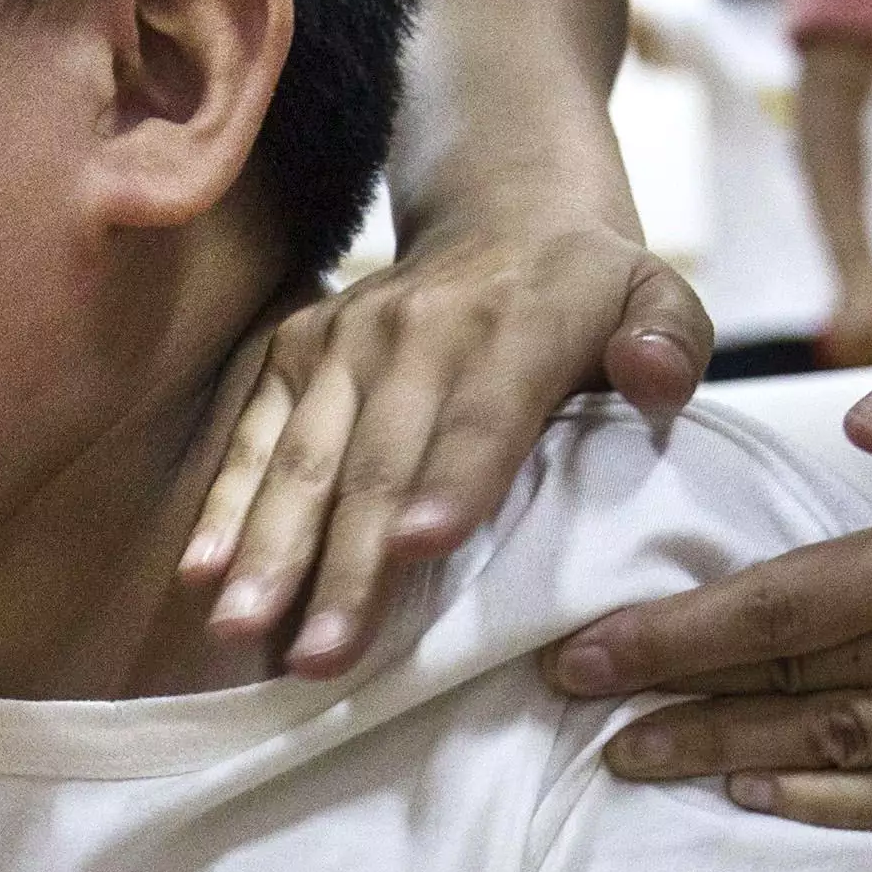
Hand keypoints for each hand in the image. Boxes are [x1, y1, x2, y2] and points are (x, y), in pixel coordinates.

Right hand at [178, 198, 708, 677]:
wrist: (505, 214)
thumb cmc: (590, 294)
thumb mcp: (659, 292)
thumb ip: (672, 336)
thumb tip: (654, 380)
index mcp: (516, 323)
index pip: (482, 412)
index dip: (452, 476)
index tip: (422, 545)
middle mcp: (418, 328)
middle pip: (378, 462)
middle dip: (347, 563)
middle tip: (324, 657)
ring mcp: (345, 341)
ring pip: (304, 460)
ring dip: (272, 550)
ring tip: (246, 630)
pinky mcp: (294, 352)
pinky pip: (252, 438)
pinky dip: (224, 507)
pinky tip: (199, 574)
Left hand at [548, 349, 871, 832]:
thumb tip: (862, 418)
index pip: (795, 604)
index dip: (683, 633)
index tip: (588, 651)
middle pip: (808, 684)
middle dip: (681, 700)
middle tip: (579, 709)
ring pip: (851, 749)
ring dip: (732, 758)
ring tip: (639, 756)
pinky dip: (830, 806)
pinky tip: (751, 792)